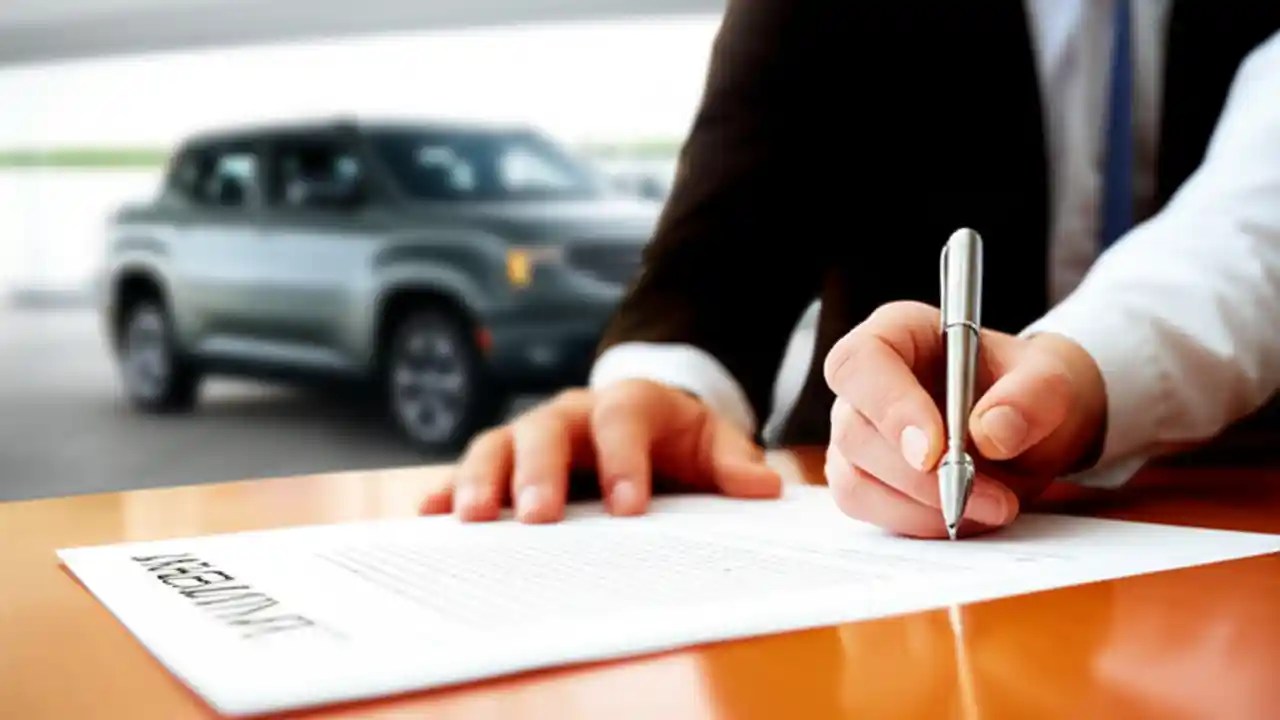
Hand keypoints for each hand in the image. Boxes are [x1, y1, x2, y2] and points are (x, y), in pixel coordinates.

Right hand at [419, 380, 781, 521]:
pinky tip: (428, 518)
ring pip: (498, 444)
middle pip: (546, 430)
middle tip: (537, 515)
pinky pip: (469, 471)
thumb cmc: (678, 437)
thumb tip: (763, 488)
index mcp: (627, 403)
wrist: (643, 419)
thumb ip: (734, 461)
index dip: (624, 460)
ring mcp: (531, 435)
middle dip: (539, 471)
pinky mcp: (505, 462)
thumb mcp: (715, 441)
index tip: (629, 507)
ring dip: (482, 479)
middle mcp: (570, 414)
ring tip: (472, 519)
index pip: (621, 422)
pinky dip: (447, 491)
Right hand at [823, 301, 1106, 537]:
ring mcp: (857, 434)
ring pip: (854, 479)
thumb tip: (991, 432)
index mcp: (898, 333)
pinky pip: (868, 508)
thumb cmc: (1029, 390)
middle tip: (992, 496)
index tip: (933, 451)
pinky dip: (918, 523)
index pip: (861, 361)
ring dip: (923, 507)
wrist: (1031, 427)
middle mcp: (865, 384)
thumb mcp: (1053, 380)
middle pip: (855, 430)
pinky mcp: (862, 478)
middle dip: (920, 477)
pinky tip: (967, 514)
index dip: (889, 406)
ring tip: (994, 505)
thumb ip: (1033, 396)